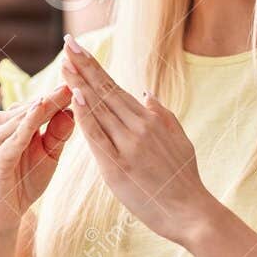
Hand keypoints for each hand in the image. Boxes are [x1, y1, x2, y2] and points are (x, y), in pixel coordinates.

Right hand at [0, 84, 74, 233]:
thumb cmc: (23, 183)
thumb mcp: (49, 156)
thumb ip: (58, 134)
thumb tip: (73, 110)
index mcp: (17, 124)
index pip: (42, 103)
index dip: (63, 91)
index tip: (85, 77)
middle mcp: (3, 126)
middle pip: (34, 105)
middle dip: (56, 93)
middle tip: (78, 75)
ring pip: (24, 116)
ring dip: (44, 103)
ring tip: (64, 89)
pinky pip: (14, 136)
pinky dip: (27, 123)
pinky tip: (40, 111)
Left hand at [58, 34, 213, 244]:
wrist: (192, 212)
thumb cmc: (185, 180)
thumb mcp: (179, 140)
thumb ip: (162, 115)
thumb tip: (145, 93)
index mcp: (150, 120)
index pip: (115, 88)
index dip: (95, 68)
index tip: (80, 51)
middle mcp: (139, 127)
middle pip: (105, 92)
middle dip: (84, 66)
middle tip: (68, 44)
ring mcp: (129, 145)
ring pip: (99, 109)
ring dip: (79, 84)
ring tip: (64, 63)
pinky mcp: (119, 167)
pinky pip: (98, 137)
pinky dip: (85, 116)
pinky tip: (75, 98)